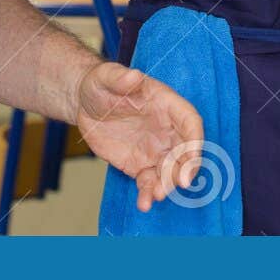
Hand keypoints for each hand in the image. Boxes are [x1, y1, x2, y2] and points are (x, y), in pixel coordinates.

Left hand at [74, 62, 203, 211]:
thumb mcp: (106, 77)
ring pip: (169, 171)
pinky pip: (149, 182)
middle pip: (185, 151)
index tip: (192, 156)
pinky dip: (149, 194)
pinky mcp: (140, 165)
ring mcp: (155, 149)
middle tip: (179, 183)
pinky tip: (144, 204)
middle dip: (185, 168)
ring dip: (168, 185)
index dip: (195, 140)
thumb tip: (133, 75)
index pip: (190, 122)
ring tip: (157, 196)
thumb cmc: (100, 84)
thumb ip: (119, 78)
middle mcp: (166, 129)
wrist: (85, 104)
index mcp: (166, 104)